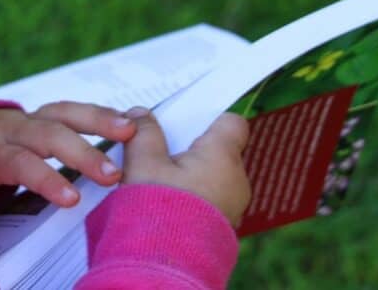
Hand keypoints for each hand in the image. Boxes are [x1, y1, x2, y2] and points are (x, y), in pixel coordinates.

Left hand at [0, 103, 137, 216]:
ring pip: (61, 113)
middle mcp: (4, 127)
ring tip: (130, 131)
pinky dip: (97, 115)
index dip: (42, 177)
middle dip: (79, 152)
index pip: (12, 161)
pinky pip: (69, 112)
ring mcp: (24, 119)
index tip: (71, 198)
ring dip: (96, 120)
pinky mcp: (39, 118)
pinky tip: (124, 125)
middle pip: (44, 134)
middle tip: (111, 176)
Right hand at [121, 108, 251, 225]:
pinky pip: (212, 201)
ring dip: (194, 176)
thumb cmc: (158, 209)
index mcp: (222, 156)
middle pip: (220, 150)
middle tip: (164, 152)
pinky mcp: (224, 226)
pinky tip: (171, 204)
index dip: (210, 119)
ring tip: (163, 182)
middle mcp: (237, 180)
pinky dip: (195, 197)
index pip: (232, 123)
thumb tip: (141, 114)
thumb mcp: (143, 162)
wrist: (166, 263)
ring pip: (216, 177)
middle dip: (194, 149)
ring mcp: (234, 206)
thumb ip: (144, 133)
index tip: (186, 123)